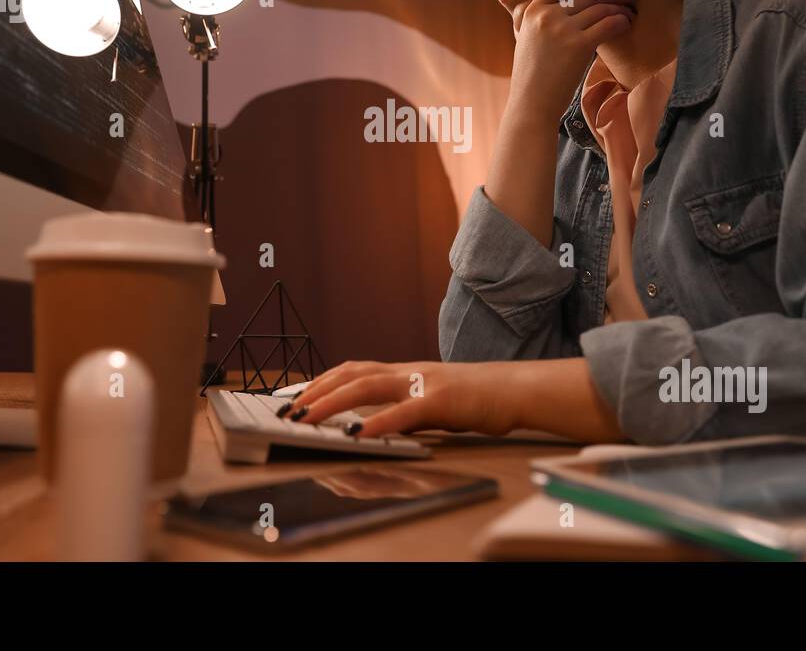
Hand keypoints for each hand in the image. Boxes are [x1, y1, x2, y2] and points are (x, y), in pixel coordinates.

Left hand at [278, 360, 521, 438]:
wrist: (516, 390)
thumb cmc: (476, 399)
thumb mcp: (431, 401)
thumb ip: (403, 409)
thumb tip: (372, 425)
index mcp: (405, 372)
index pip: (354, 370)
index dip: (322, 380)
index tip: (296, 395)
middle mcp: (409, 372)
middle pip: (352, 374)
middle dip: (317, 390)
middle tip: (289, 409)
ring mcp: (424, 384)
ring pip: (368, 387)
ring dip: (333, 403)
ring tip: (308, 418)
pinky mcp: (442, 402)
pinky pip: (404, 413)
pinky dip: (377, 423)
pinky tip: (357, 436)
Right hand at [506, 0, 637, 120]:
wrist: (531, 105)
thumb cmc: (531, 76)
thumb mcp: (523, 39)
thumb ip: (530, 18)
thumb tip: (540, 1)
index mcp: (531, 11)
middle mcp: (545, 15)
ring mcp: (561, 29)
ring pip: (600, 9)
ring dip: (620, 8)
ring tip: (631, 11)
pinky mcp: (577, 46)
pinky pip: (607, 24)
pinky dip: (621, 21)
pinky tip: (627, 23)